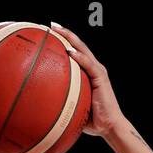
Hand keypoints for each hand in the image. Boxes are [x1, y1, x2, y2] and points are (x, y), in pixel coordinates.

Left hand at [49, 22, 124, 137]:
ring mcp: (98, 71)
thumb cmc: (92, 121)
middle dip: (65, 33)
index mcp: (87, 72)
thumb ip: (63, 101)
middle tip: (51, 25)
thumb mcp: (74, 107)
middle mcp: (93, 68)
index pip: (75, 52)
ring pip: (83, 49)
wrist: (109, 127)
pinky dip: (79, 57)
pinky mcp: (101, 77)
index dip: (64, 41)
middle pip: (78, 45)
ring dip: (70, 38)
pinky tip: (69, 51)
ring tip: (57, 30)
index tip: (50, 34)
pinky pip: (88, 64)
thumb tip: (43, 105)